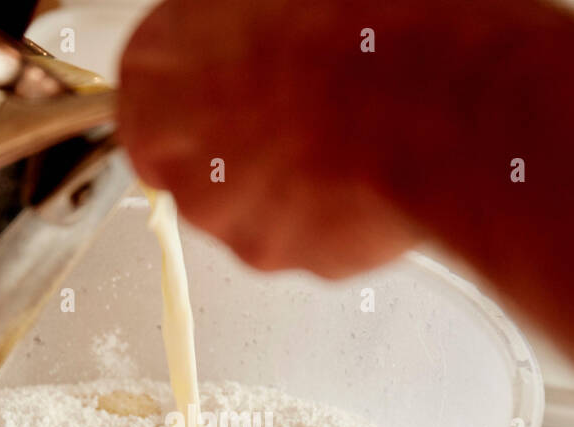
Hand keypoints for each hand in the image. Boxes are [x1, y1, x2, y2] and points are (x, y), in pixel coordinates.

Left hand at [117, 0, 423, 277]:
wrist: (427, 99)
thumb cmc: (360, 31)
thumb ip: (242, 22)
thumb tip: (252, 31)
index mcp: (159, 69)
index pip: (146, 93)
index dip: (198, 89)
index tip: (227, 86)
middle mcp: (176, 150)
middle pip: (193, 159)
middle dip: (240, 146)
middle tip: (300, 116)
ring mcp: (221, 214)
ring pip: (244, 205)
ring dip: (284, 185)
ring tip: (344, 143)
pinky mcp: (271, 256)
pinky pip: (294, 238)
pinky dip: (324, 219)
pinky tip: (362, 179)